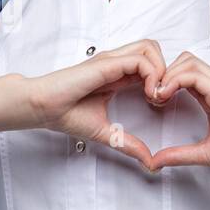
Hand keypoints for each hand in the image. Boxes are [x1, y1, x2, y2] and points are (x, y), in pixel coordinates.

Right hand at [27, 40, 168, 172]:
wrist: (43, 108)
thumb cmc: (65, 114)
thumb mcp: (106, 132)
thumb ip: (128, 144)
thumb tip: (148, 162)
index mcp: (116, 76)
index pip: (149, 64)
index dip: (162, 79)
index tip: (159, 103)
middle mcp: (116, 64)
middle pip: (153, 49)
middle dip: (166, 70)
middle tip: (161, 96)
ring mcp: (111, 61)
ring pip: (150, 48)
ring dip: (161, 70)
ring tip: (155, 94)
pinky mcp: (107, 63)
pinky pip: (141, 59)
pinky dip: (152, 74)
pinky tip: (148, 94)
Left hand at [147, 51, 209, 174]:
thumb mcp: (203, 153)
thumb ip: (179, 155)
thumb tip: (155, 161)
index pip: (184, 73)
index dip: (164, 81)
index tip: (153, 101)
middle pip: (184, 61)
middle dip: (163, 73)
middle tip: (153, 95)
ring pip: (187, 62)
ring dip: (167, 74)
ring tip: (157, 95)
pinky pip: (194, 75)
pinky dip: (175, 80)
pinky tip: (165, 95)